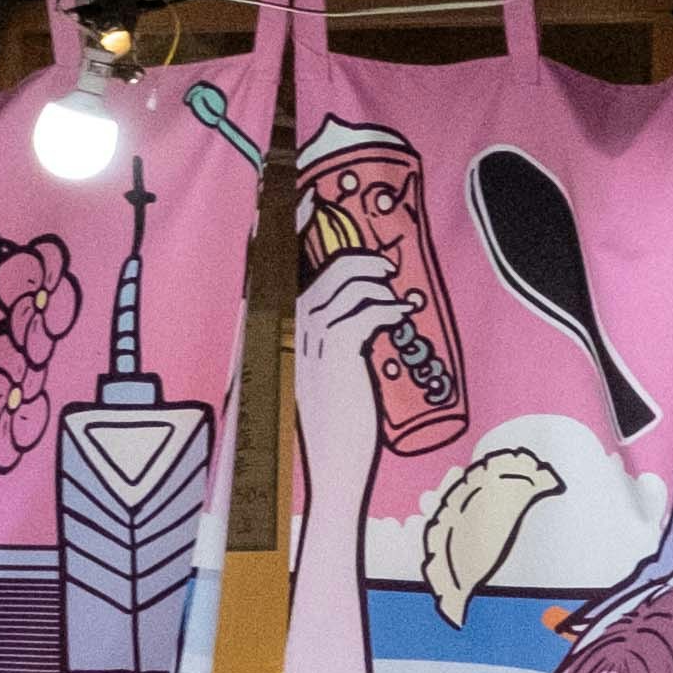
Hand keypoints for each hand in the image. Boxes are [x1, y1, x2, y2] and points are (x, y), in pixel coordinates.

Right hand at [289, 248, 405, 508]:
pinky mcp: (336, 356)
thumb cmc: (331, 429)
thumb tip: (353, 313)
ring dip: (375, 282)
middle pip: (315, 273)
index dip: (287, 233)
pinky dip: (387, 306)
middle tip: (383, 264)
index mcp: (272, 338)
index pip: (274, 275)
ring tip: (395, 294)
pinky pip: (363, 312)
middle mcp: (283, 336)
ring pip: (341, 286)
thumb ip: (323, 343)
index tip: (308, 200)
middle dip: (353, 258)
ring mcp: (306, 344)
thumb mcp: (318, 378)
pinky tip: (400, 314)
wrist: (332, 472)